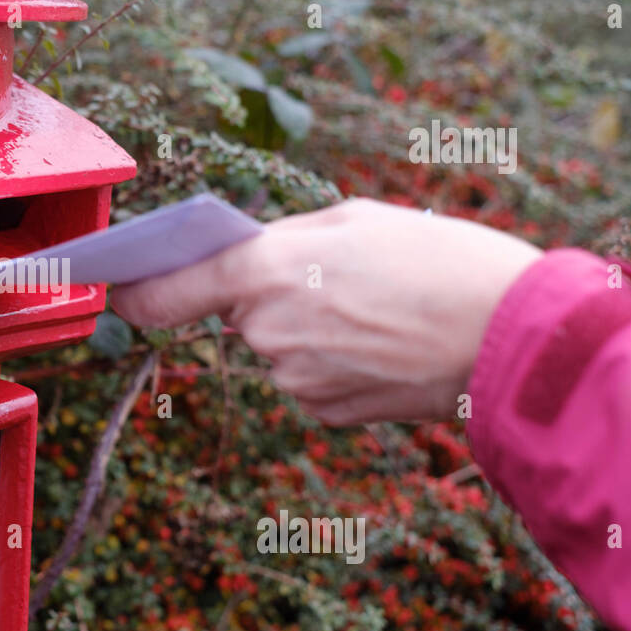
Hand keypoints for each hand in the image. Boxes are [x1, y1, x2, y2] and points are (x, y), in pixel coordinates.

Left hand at [111, 198, 542, 424]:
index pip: (167, 290)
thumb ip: (281, 239)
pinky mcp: (323, 412)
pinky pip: (307, 380)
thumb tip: (241, 256)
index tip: (120, 288)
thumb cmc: (438, 260)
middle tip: (336, 279)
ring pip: (276, 347)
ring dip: (305, 330)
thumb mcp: (354, 218)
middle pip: (237, 313)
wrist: (510, 337)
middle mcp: (265, 330)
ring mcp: (292, 378)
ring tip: (373, 311)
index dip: (138, 289)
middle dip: (269, 296)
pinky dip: (331, 364)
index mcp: (264, 271)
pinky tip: (379, 346)